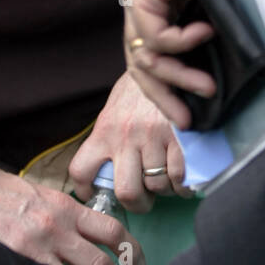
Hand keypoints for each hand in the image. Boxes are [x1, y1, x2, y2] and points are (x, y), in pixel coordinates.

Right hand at [0, 169, 144, 264]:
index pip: (111, 231)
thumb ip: (68, 218)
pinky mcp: (18, 262)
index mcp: (68, 209)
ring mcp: (38, 249)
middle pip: (100, 263)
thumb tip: (89, 241)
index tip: (138, 263)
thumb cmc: (8, 193)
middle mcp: (58, 230)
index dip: (131, 249)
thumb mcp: (46, 196)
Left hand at [68, 71, 194, 212]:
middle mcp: (125, 136)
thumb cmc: (139, 89)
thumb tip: (110, 171)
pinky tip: (183, 181)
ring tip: (166, 182)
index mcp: (104, 130)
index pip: (81, 170)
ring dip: (164, 190)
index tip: (94, 195)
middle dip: (137, 204)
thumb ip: (110, 138)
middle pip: (126, 191)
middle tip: (144, 200)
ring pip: (157, 185)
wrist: (165, 60)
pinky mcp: (178, 136)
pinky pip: (180, 176)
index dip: (85, 190)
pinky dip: (183, 185)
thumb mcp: (114, 110)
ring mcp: (153, 137)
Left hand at [123, 0, 252, 128]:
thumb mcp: (215, 13)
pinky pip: (156, 37)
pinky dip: (183, 42)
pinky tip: (207, 32)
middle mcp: (138, 8)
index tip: (189, 114)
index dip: (165, 90)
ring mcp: (136, 0)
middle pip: (139, 66)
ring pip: (146, 57)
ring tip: (210, 86)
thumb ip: (205, 42)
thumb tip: (213, 78)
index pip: (148, 61)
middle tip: (189, 120)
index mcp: (153, 13)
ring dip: (180, 76)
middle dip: (165, 97)